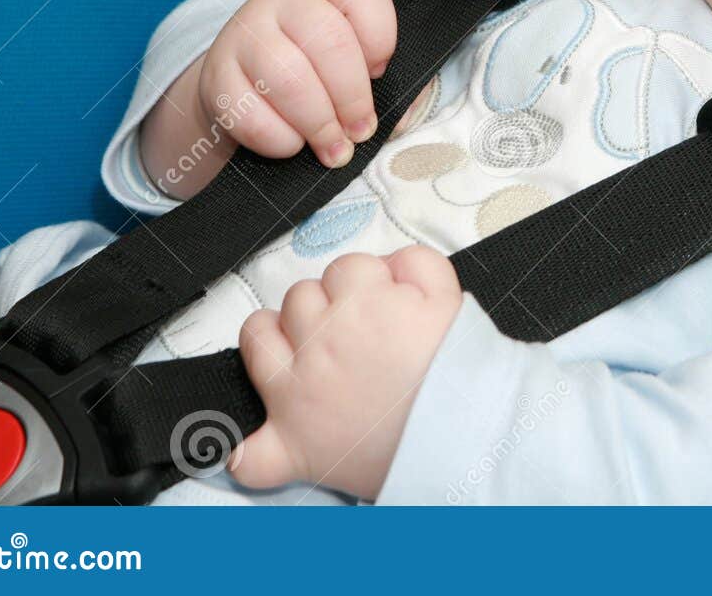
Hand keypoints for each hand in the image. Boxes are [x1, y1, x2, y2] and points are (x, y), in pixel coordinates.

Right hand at [200, 0, 397, 167]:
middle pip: (330, 42)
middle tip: (360, 131)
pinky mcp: (215, 73)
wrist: (245, 84)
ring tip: (334, 149)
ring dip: (319, 124)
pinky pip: (248, 112)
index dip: (382, 39)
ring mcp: (245, 31)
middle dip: (353, 98)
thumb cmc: (317, 72)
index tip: (380, 72)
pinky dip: (278, 139)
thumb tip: (400, 121)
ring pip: (289, 79)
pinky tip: (292, 145)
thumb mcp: (355, 61)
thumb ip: (388, 84)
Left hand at [228, 247, 463, 499]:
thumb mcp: (451, 297)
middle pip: (301, 296)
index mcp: (360, 304)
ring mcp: (297, 394)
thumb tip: (387, 264)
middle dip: (326, 306)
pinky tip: (246, 439)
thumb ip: (415, 263)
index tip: (383, 305)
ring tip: (313, 357)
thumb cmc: (459, 373)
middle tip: (359, 333)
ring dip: (279, 339)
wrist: (466, 436)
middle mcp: (320, 343)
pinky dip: (246, 447)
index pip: (346, 268)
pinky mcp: (292, 445)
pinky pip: (247, 448)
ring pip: (258, 337)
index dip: (366, 284)